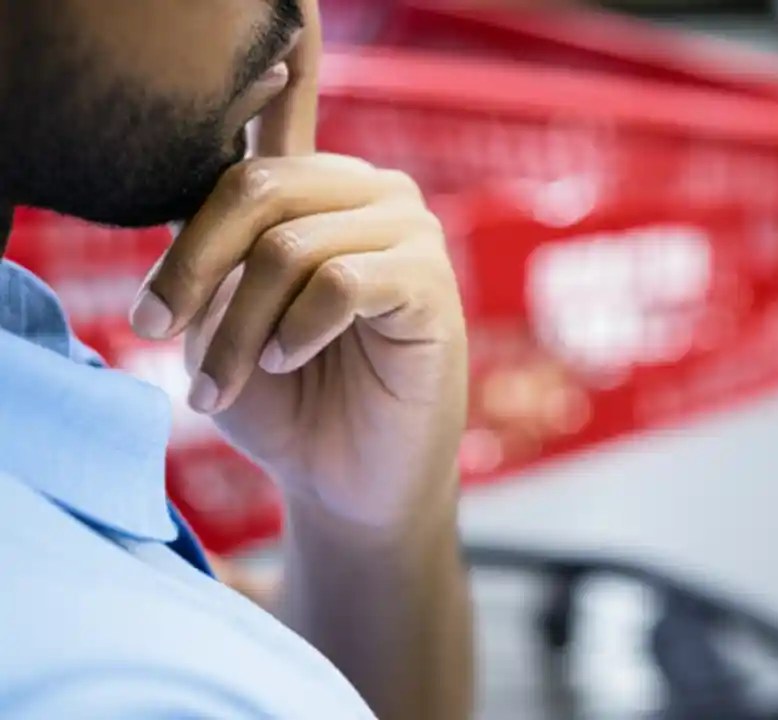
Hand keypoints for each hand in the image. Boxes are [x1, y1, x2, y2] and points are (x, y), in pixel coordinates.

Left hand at [129, 0, 465, 526]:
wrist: (345, 481)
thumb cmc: (285, 399)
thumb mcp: (225, 314)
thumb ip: (221, 246)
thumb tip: (213, 191)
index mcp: (318, 192)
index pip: (291, 105)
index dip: (287, 50)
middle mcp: (369, 193)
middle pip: (258, 185)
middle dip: (190, 265)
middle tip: (153, 331)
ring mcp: (408, 233)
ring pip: (291, 246)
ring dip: (237, 325)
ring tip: (217, 385)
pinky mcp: (430, 285)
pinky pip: (344, 280)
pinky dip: (298, 327)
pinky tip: (290, 359)